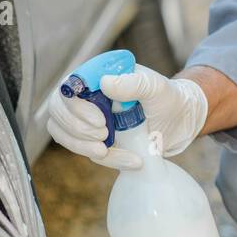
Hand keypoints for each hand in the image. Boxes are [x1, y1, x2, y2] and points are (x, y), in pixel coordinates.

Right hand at [46, 64, 207, 170]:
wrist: (179, 121)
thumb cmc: (167, 97)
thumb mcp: (155, 87)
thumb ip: (133, 83)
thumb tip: (104, 83)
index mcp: (97, 75)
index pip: (68, 88)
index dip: (75, 107)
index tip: (100, 121)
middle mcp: (86, 95)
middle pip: (57, 112)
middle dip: (77, 128)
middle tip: (105, 134)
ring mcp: (86, 118)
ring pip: (63, 133)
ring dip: (81, 145)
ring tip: (108, 150)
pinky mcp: (94, 139)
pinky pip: (85, 151)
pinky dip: (106, 159)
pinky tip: (131, 160)